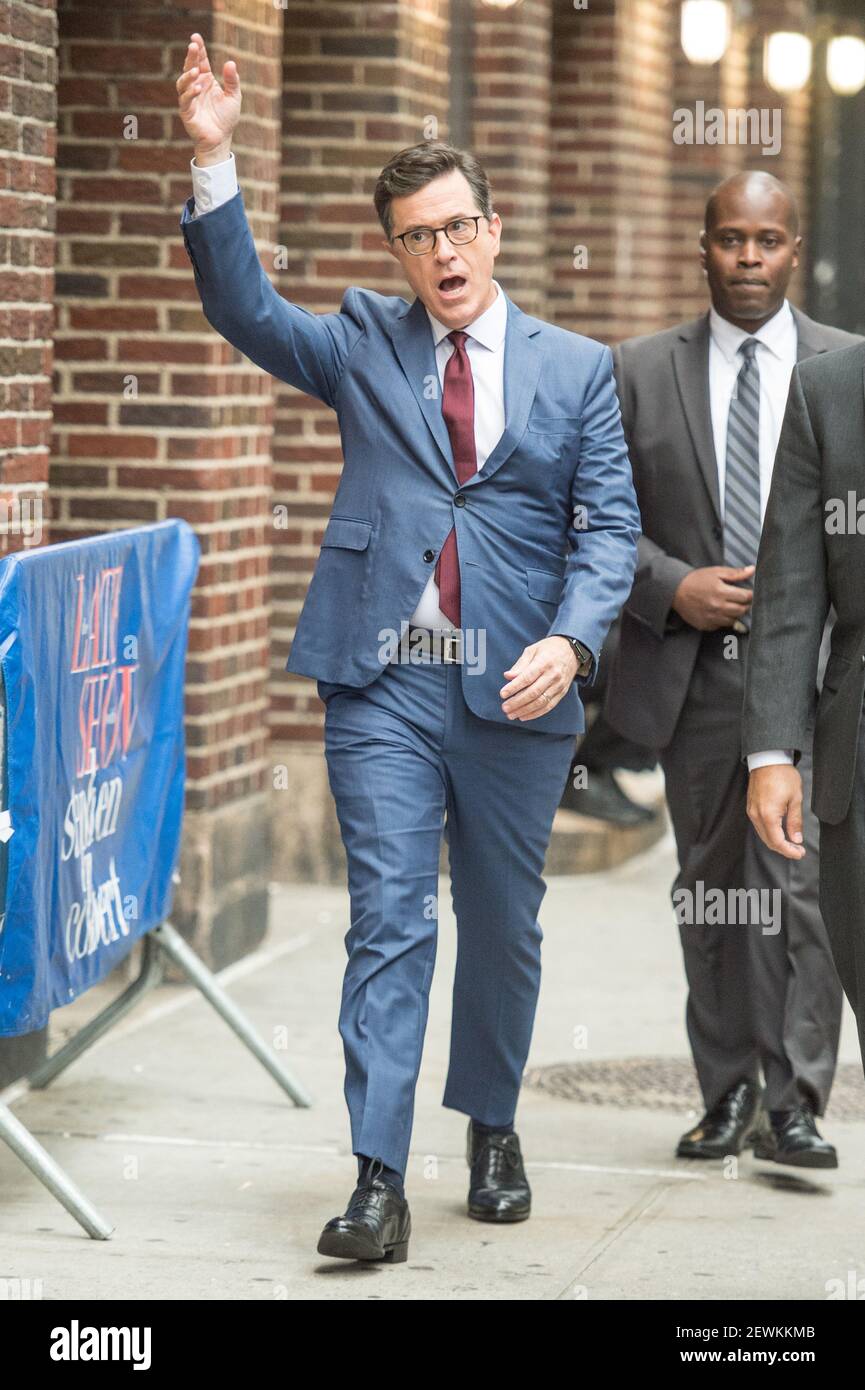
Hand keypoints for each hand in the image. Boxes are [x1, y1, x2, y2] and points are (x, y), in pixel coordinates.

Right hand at [177, 32, 240, 162]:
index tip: (196, 37)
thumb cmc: (226, 118)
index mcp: (207, 80)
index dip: (198, 49)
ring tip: (196, 71)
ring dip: (188, 75)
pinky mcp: (186, 111)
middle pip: (190, 67)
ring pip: (183, 83)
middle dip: (191, 56)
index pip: (201, 61)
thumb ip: (232, 81)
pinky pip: (185, 100)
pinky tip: (198, 88)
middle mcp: (196, 86)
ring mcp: (190, 98)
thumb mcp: (234, 97)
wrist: (221, 140)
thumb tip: (230, 62)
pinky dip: (190, 93)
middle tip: (193, 46)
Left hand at [500, 637, 578, 720]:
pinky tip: (523, 716)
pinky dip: (535, 713)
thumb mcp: (532, 650)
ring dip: (524, 710)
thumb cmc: (548, 649)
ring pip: (541, 702)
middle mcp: (553, 675)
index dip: (514, 687)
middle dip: (517, 702)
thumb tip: (507, 676)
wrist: (572, 650)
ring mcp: (559, 685)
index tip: (502, 694)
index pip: (527, 677)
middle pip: (534, 692)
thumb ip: (520, 665)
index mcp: (544, 662)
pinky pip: (548, 706)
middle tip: (505, 707)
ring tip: (511, 714)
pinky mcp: (562, 693)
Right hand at [671, 565, 754, 630]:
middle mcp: (717, 607)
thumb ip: (735, 573)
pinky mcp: (706, 625)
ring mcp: (711, 618)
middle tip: (740, 600)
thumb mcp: (716, 572)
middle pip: (742, 610)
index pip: (746, 597)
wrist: (676, 591)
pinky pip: (721, 626)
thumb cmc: (697, 580)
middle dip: (745, 605)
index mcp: (721, 592)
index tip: (747, 592)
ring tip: (729, 605)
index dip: (750, 594)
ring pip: (733, 620)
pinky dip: (723, 620)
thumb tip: (752, 570)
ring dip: (735, 613)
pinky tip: (719, 612)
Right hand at [747, 764, 805, 860]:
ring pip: (763, 834)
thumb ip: (795, 821)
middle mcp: (756, 815)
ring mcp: (751, 811)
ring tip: (791, 842)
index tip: (799, 853)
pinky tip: (779, 831)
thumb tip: (796, 839)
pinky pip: (759, 826)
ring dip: (776, 841)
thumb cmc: (783, 776)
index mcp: (768, 815)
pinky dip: (769, 832)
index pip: (777, 842)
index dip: (789, 851)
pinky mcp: (750, 807)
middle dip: (783, 848)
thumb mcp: (795, 799)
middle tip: (798, 849)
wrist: (768, 760)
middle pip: (768, 841)